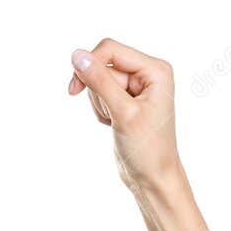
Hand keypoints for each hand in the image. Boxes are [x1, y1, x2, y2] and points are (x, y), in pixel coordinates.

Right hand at [68, 39, 180, 192]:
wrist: (153, 180)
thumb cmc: (147, 150)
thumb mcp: (123, 113)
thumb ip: (100, 81)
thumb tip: (77, 55)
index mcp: (155, 70)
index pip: (111, 50)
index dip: (90, 65)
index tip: (75, 88)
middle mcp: (147, 73)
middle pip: (103, 65)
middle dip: (98, 91)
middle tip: (110, 116)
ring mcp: (136, 87)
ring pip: (98, 79)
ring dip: (99, 103)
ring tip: (115, 122)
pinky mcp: (126, 100)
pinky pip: (100, 93)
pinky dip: (101, 110)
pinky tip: (114, 125)